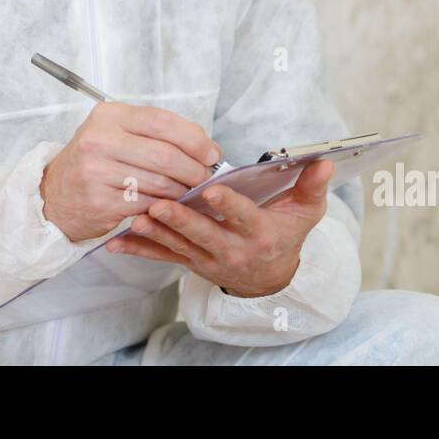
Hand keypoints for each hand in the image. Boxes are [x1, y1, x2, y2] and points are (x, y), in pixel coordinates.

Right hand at [40, 102, 222, 241]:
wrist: (55, 196)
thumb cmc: (95, 162)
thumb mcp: (117, 134)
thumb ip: (155, 134)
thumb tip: (204, 145)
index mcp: (108, 116)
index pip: (161, 121)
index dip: (193, 138)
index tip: (212, 152)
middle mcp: (99, 140)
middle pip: (164, 154)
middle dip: (194, 168)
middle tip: (206, 178)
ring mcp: (97, 172)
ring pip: (158, 182)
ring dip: (182, 191)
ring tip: (191, 193)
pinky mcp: (100, 202)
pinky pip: (147, 205)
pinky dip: (165, 208)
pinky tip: (170, 207)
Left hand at [105, 160, 334, 297]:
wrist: (269, 277)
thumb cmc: (285, 235)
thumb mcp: (305, 213)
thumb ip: (311, 186)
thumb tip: (324, 161)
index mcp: (260, 234)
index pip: (244, 217)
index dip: (229, 205)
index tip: (213, 190)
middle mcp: (233, 250)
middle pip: (204, 234)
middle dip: (182, 220)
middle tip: (161, 204)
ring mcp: (208, 260)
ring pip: (179, 247)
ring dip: (156, 233)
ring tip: (137, 218)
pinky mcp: (190, 263)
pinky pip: (162, 257)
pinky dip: (138, 250)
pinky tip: (115, 243)